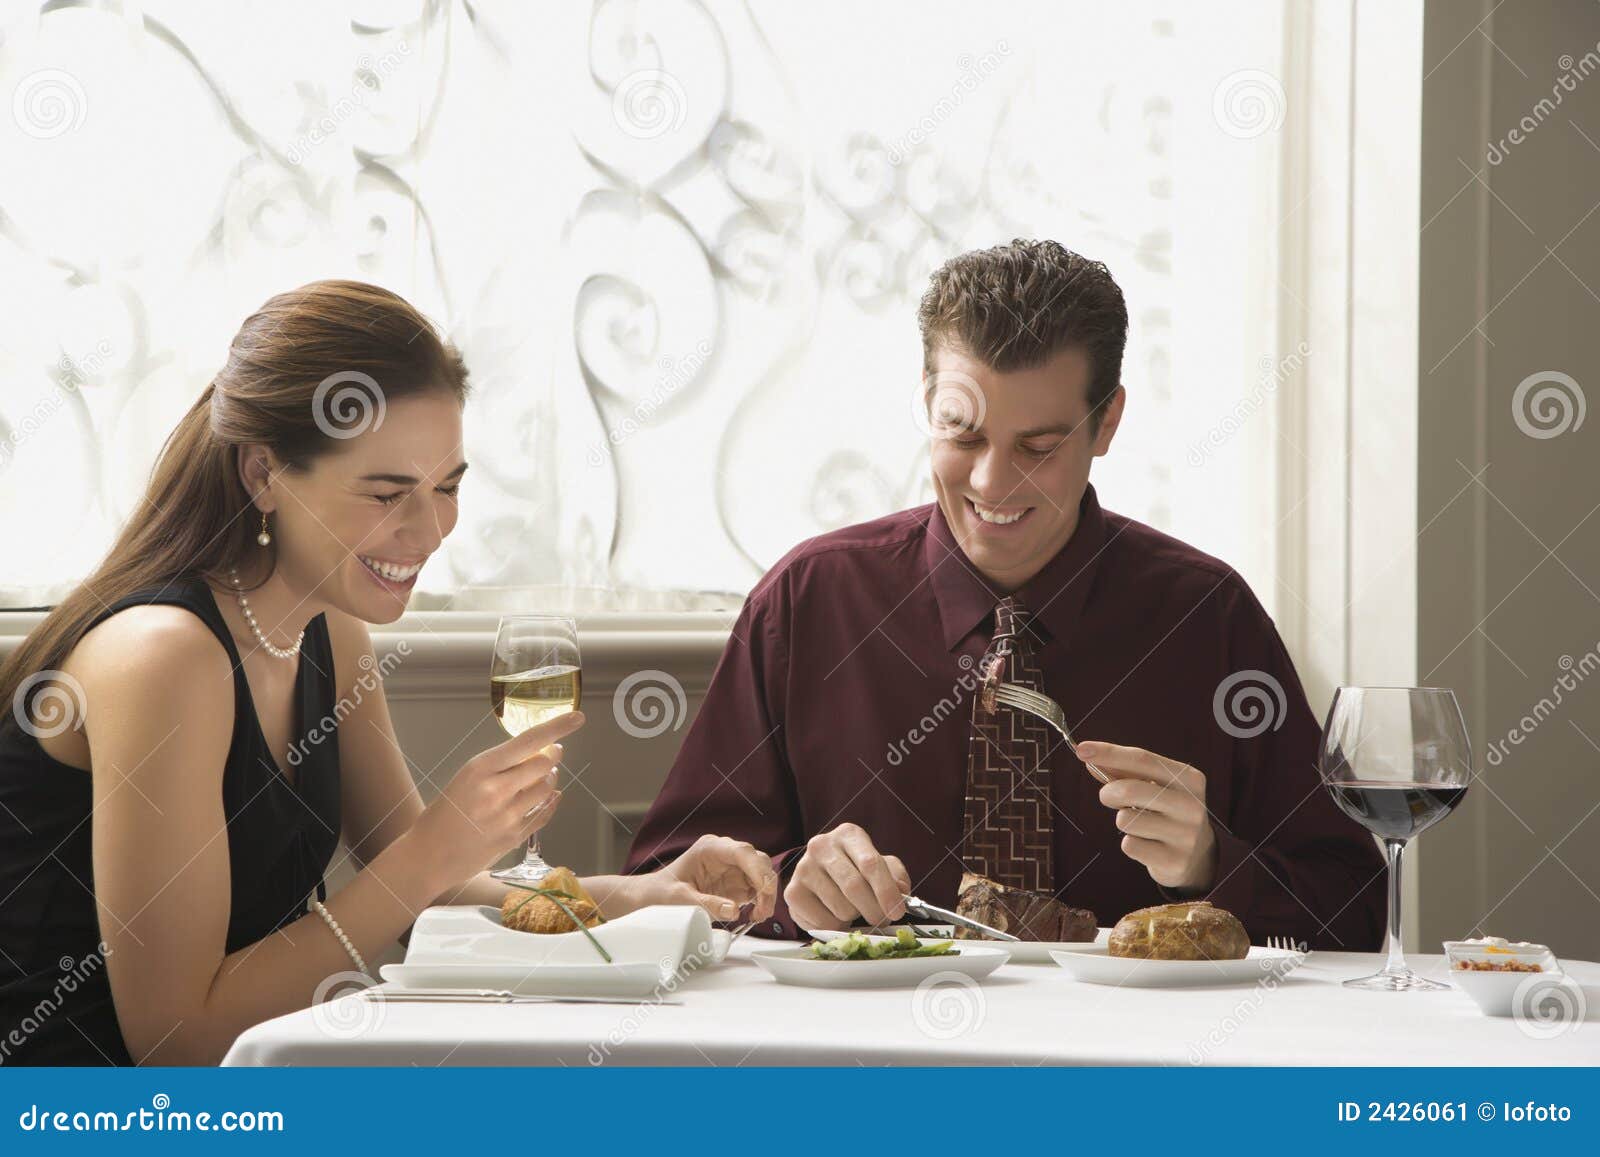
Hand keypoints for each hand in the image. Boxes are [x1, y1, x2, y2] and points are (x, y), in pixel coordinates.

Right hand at [409, 711, 585, 888]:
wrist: (428, 855)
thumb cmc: (445, 813)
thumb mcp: (466, 778)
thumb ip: (501, 766)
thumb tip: (539, 751)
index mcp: (480, 768)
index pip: (528, 741)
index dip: (557, 727)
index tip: (577, 717)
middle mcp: (496, 790)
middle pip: (544, 763)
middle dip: (553, 755)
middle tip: (554, 752)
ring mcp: (507, 815)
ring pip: (548, 788)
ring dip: (551, 779)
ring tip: (544, 776)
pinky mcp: (514, 837)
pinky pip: (545, 813)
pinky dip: (550, 802)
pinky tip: (548, 797)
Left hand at [645, 834, 778, 920]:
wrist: (651, 898)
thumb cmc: (660, 893)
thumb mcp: (679, 899)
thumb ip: (707, 904)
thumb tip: (735, 910)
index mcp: (710, 848)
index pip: (742, 852)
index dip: (757, 869)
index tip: (764, 890)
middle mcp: (725, 854)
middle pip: (757, 862)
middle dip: (765, 885)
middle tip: (762, 911)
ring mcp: (732, 868)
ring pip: (761, 875)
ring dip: (766, 895)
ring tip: (758, 916)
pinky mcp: (735, 882)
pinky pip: (756, 888)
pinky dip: (760, 901)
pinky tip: (755, 915)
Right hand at [784, 822, 911, 930]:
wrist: (822, 874)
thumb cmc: (857, 869)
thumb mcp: (881, 865)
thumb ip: (896, 877)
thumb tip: (901, 892)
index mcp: (848, 835)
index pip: (870, 863)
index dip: (886, 891)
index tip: (898, 911)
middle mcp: (822, 846)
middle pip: (854, 887)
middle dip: (874, 910)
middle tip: (882, 920)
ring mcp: (803, 868)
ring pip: (840, 908)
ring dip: (855, 917)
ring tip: (854, 910)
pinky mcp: (792, 892)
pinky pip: (823, 922)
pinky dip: (837, 927)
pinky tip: (836, 915)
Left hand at [1078, 740, 1217, 891]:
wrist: (1197, 856)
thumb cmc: (1167, 812)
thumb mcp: (1155, 786)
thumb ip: (1123, 771)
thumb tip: (1088, 757)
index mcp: (1189, 779)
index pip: (1143, 758)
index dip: (1109, 753)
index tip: (1081, 749)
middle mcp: (1191, 805)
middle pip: (1131, 789)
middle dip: (1109, 792)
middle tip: (1106, 796)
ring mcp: (1185, 834)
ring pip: (1126, 820)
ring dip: (1122, 820)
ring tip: (1136, 823)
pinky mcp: (1173, 860)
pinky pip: (1130, 845)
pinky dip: (1129, 843)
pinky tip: (1145, 843)